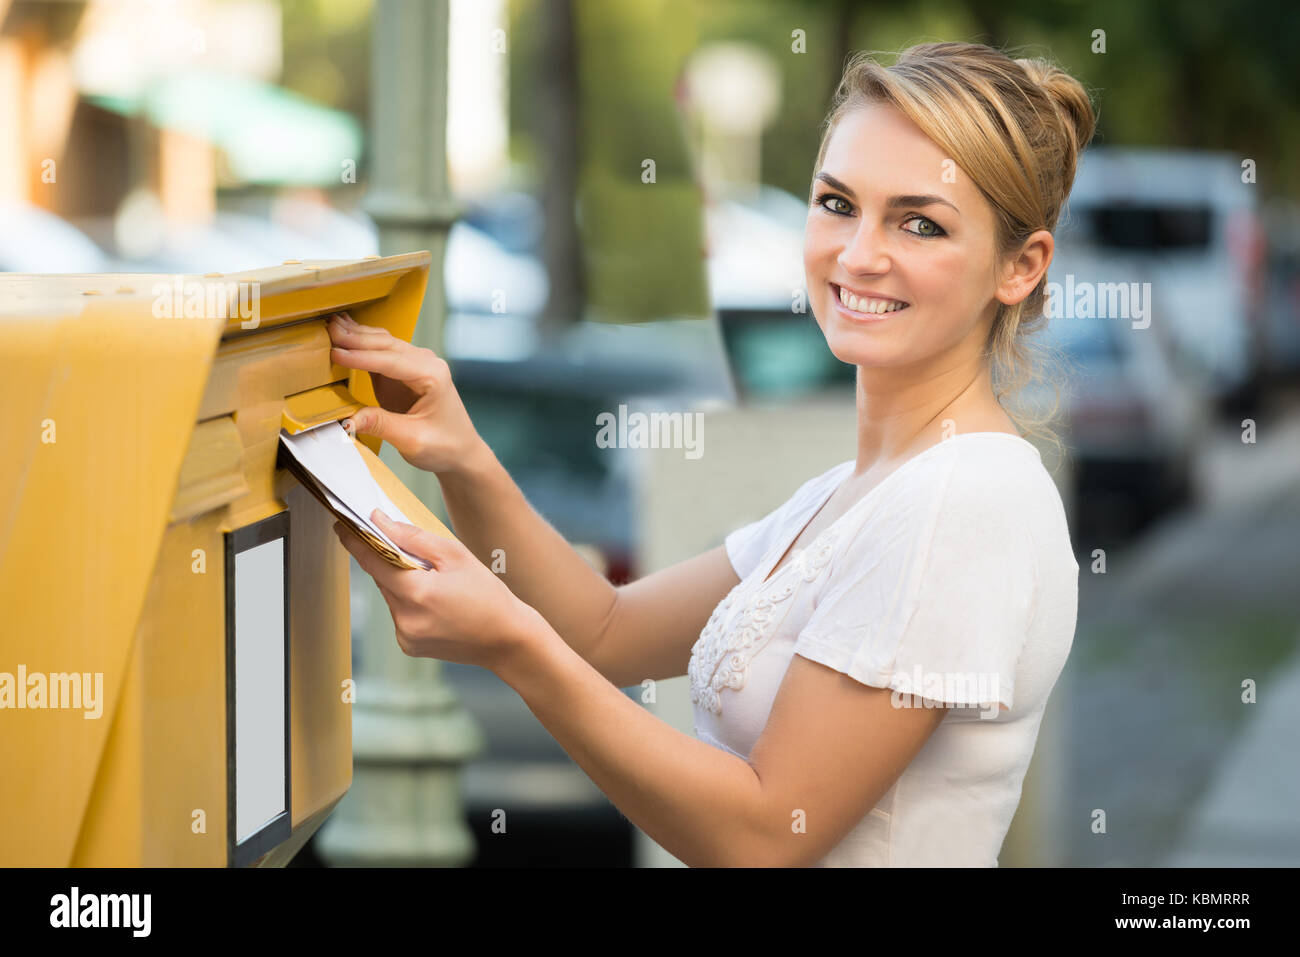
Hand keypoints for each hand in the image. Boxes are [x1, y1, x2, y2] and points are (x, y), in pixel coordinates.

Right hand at [326, 311, 486, 475]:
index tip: (336, 353)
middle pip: (386, 345)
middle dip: (355, 337)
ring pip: (383, 343)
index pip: (391, 361)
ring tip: (330, 326)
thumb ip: (380, 425)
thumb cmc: (445, 445)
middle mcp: (427, 363)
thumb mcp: (412, 440)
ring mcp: (416, 364)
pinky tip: (345, 335)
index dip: (361, 357)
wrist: (460, 451)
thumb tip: (347, 420)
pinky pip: (381, 352)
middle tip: (326, 329)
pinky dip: (362, 344)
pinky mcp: (404, 371)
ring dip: (357, 335)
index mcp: (433, 376)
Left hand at [333, 509, 543, 671]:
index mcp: (417, 593)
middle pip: (383, 578)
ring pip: (391, 596)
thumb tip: (381, 522)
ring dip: (403, 583)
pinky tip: (437, 603)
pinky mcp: (409, 646)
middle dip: (392, 561)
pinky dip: (410, 603)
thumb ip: (414, 537)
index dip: (355, 542)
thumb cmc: (488, 595)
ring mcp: (405, 636)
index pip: (373, 560)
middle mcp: (405, 619)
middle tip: (416, 553)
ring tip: (437, 582)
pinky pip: (400, 614)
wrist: (508, 640)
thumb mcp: (456, 555)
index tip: (341, 526)